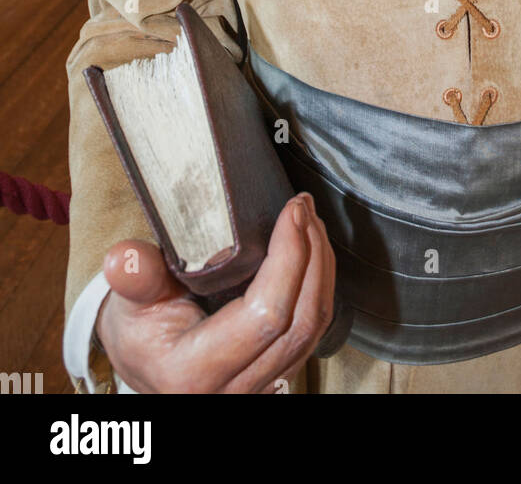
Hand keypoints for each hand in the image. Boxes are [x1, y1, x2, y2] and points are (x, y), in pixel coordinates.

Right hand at [95, 192, 334, 392]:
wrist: (143, 364)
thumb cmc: (136, 332)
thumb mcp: (127, 301)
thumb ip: (133, 277)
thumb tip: (123, 257)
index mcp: (196, 371)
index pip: (265, 315)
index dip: (288, 259)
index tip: (291, 212)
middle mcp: (234, 388)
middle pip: (300, 321)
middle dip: (312, 255)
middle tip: (304, 208)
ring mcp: (259, 387)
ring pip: (313, 329)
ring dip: (321, 269)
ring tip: (310, 222)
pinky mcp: (275, 375)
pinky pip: (311, 333)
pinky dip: (318, 288)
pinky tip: (311, 254)